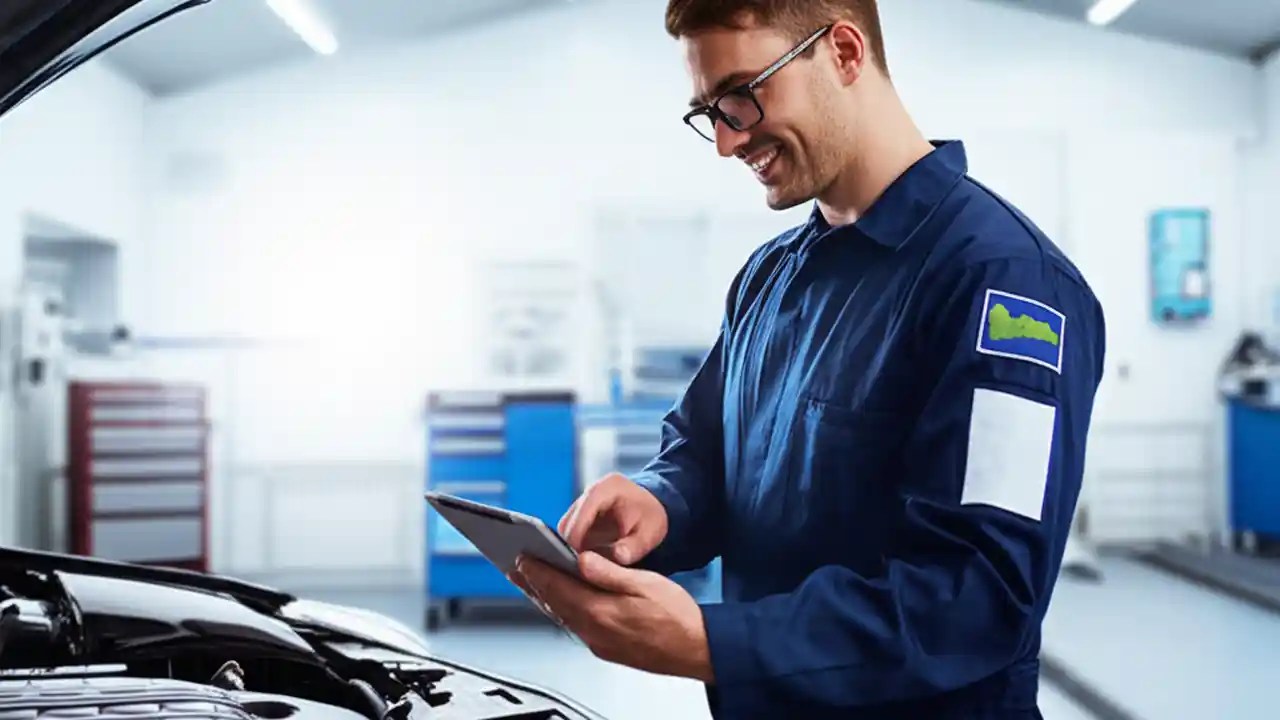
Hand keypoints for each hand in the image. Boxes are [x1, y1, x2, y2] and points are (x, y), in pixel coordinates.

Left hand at [512, 551, 712, 682]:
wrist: (697, 649)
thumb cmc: (678, 616)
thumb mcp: (646, 583)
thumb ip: (610, 573)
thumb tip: (581, 559)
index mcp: (602, 612)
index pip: (559, 588)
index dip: (537, 571)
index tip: (521, 558)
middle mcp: (595, 631)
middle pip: (554, 604)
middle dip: (533, 584)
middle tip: (515, 568)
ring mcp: (599, 643)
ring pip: (563, 617)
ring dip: (546, 598)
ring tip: (532, 582)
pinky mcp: (606, 649)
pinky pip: (576, 626)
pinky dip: (563, 610)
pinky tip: (563, 601)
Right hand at [558, 473, 667, 565]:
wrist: (651, 507)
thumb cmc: (650, 517)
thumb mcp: (650, 534)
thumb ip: (633, 546)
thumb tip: (616, 557)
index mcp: (607, 488)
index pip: (583, 512)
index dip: (577, 537)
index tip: (580, 562)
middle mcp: (590, 492)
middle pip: (568, 521)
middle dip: (571, 547)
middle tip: (582, 570)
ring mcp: (583, 502)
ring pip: (565, 529)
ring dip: (571, 548)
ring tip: (585, 568)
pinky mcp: (579, 515)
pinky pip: (569, 533)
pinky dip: (575, 547)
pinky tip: (585, 562)